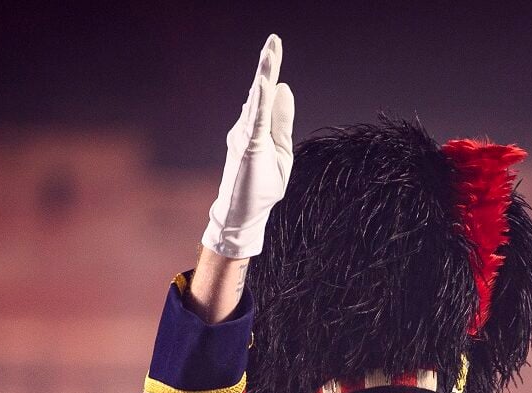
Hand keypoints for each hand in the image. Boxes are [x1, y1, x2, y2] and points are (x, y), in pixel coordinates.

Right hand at [203, 34, 293, 259]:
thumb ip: (282, 122)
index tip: (275, 45)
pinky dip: (261, 100)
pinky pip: (256, 119)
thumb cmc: (261, 187)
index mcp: (259, 127)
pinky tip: (266, 83)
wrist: (246, 214)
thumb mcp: (281, 151)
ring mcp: (246, 135)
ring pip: (257, 100)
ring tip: (270, 52)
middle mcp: (248, 126)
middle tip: (274, 40)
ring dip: (264, 75)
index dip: (272, 70)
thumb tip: (285, 88)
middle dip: (267, 64)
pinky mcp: (248, 146)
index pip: (268, 94)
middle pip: (261, 90)